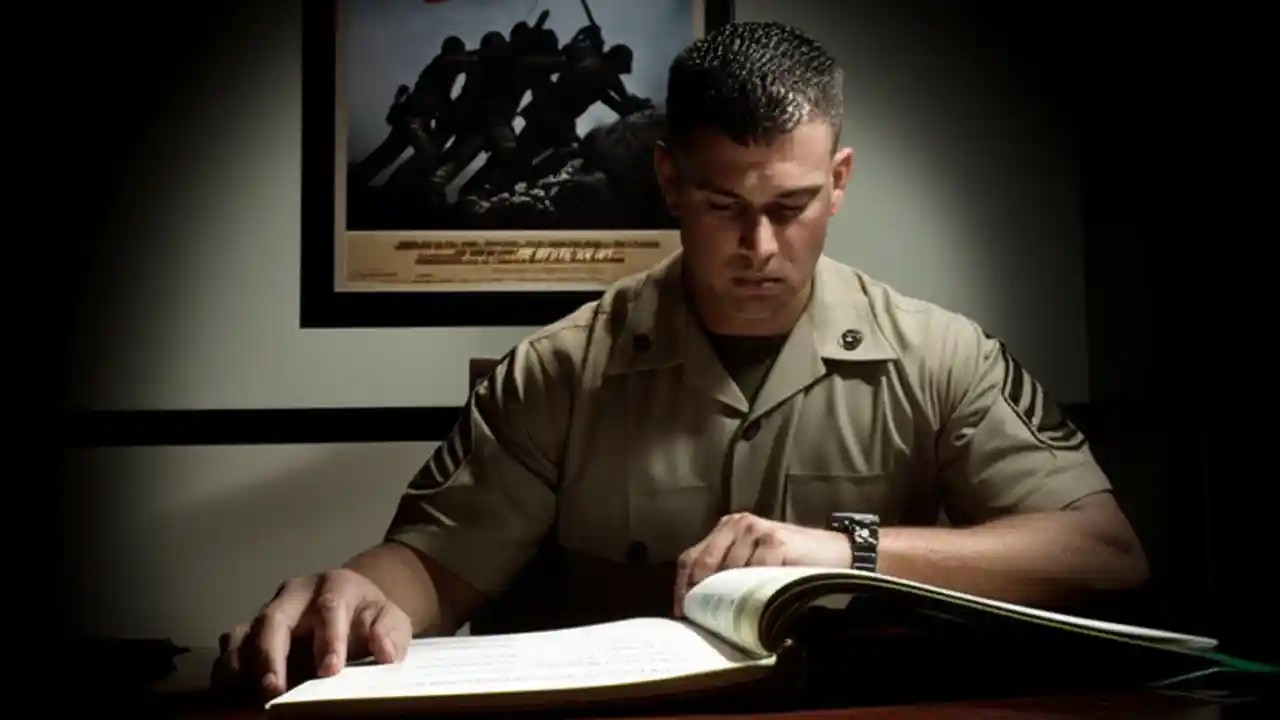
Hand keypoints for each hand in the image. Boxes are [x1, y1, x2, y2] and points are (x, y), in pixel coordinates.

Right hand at [211, 568, 411, 700]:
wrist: (350, 607)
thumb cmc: (369, 617)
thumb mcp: (391, 620)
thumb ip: (391, 634)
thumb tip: (385, 653)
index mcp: (336, 585)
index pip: (329, 607)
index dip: (328, 639)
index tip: (330, 672)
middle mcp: (296, 593)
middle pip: (275, 617)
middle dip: (272, 654)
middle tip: (274, 689)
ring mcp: (270, 610)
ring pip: (245, 631)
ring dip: (243, 665)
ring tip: (249, 695)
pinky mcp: (251, 629)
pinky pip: (230, 646)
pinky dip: (227, 669)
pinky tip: (232, 693)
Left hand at [673, 512, 849, 615]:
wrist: (838, 552)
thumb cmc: (793, 560)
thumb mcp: (755, 558)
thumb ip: (730, 569)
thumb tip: (699, 604)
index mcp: (728, 527)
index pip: (691, 557)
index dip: (682, 587)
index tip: (682, 613)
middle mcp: (738, 524)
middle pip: (703, 563)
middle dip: (698, 594)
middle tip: (701, 620)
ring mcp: (756, 531)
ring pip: (727, 571)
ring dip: (725, 598)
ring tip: (728, 618)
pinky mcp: (774, 542)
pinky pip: (753, 573)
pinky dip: (751, 593)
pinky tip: (753, 606)